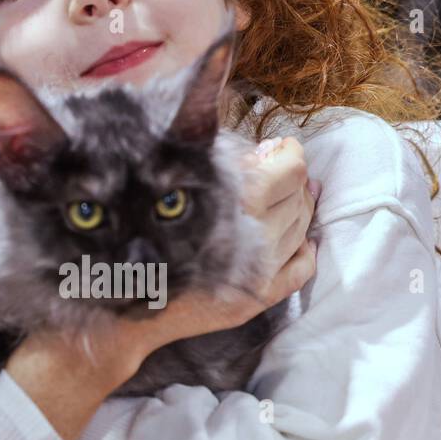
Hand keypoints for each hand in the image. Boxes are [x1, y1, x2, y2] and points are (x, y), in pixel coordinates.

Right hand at [128, 136, 318, 358]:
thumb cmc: (150, 226)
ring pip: (302, 229)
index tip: (285, 145)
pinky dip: (307, 251)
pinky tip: (305, 241)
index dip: (291, 153)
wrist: (133, 291)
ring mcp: (263, 268)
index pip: (289, 171)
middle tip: (286, 168)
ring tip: (295, 195)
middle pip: (299, 198)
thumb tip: (265, 151)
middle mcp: (257, 235)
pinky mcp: (262, 294)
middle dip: (296, 179)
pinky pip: (301, 269)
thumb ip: (226, 163)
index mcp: (238, 201)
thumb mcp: (185, 182)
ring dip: (302, 208)